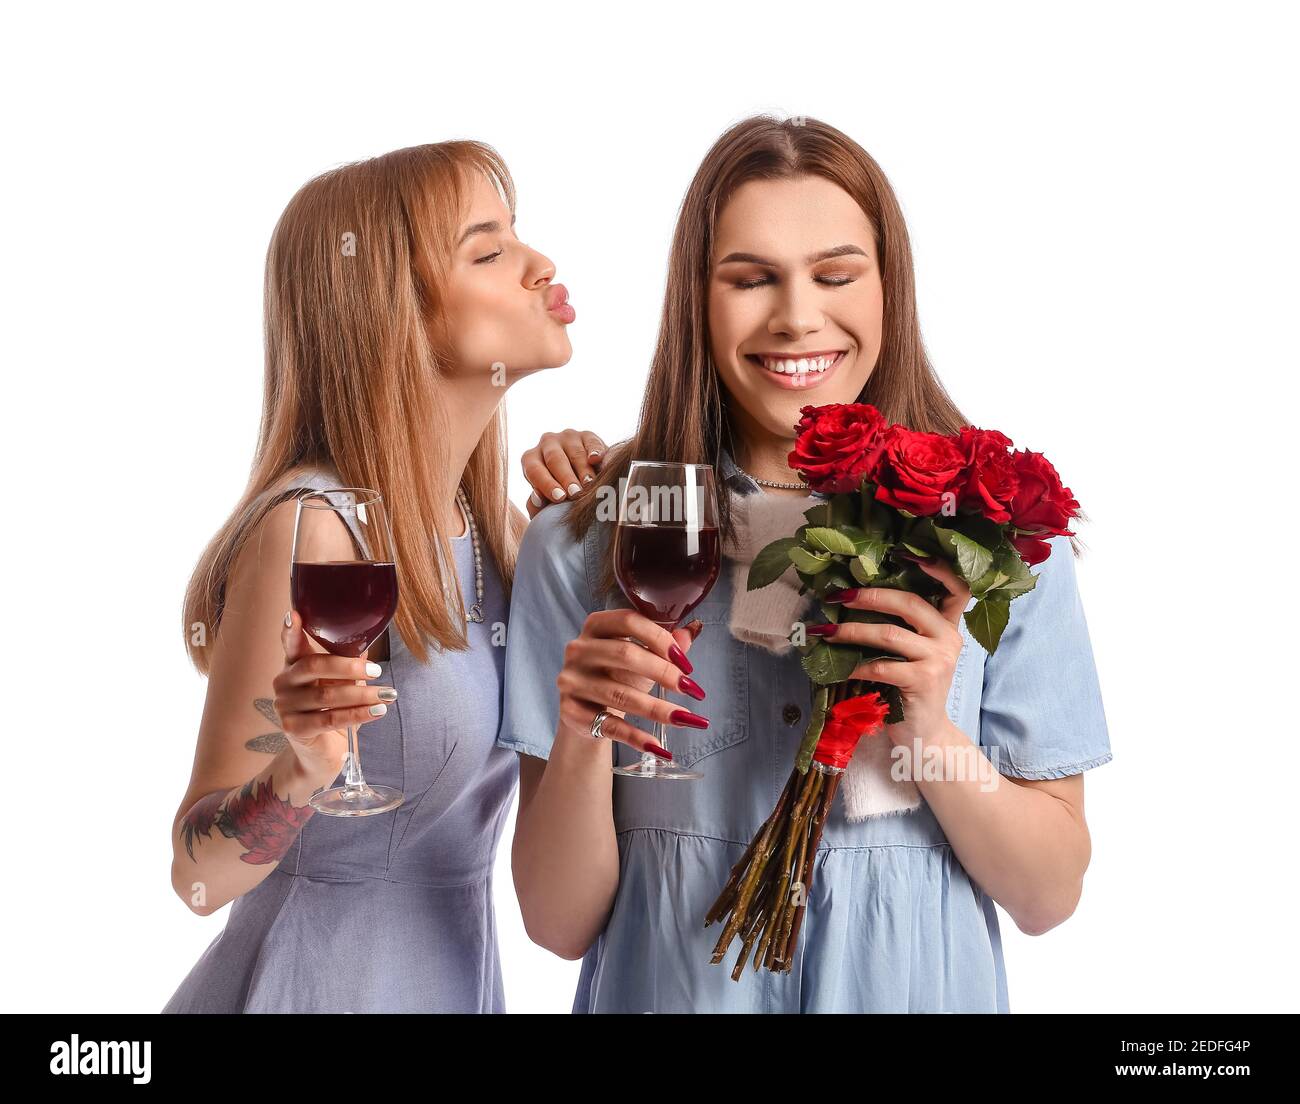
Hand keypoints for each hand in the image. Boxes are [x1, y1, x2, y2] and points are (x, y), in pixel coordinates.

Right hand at [271, 611, 394, 775]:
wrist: (321, 753)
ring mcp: (284, 706)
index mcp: (294, 664)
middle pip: (314, 665)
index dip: (291, 629)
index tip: (294, 614)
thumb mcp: (340, 684)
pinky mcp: (293, 729)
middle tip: (377, 671)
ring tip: (388, 694)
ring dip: (363, 695)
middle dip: (349, 667)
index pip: (290, 643)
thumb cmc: (332, 711)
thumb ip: (347, 664)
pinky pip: (330, 718)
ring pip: (327, 695)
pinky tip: (378, 711)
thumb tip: (366, 640)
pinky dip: (358, 714)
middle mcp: (284, 682)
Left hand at [522, 429, 605, 516]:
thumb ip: (536, 506)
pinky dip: (595, 451)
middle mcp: (547, 443)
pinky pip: (592, 442)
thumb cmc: (559, 496)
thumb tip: (536, 498)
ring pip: (575, 453)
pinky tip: (597, 460)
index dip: (547, 484)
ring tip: (589, 485)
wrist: (582, 483)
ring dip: (583, 470)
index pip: (535, 471)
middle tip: (575, 493)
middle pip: (555, 459)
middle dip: (566, 477)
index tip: (559, 498)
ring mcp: (568, 437)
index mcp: (530, 459)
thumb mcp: (545, 503)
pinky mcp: (587, 435)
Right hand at [555, 610, 706, 758]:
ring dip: (659, 709)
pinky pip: (610, 726)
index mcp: (596, 625)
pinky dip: (637, 738)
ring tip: (688, 719)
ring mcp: (571, 681)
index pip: (629, 621)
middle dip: (664, 672)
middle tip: (692, 689)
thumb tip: (694, 628)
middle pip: (625, 655)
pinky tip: (660, 747)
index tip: (685, 661)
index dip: (661, 639)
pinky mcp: (571, 712)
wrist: (587, 709)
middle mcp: (578, 650)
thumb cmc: (617, 674)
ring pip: (620, 695)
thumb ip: (665, 642)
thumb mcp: (641, 655)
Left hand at [813, 556, 970, 745]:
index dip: (937, 568)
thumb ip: (902, 627)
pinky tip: (840, 668)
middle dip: (869, 596)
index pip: (957, 588)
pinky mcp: (923, 682)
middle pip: (910, 603)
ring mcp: (938, 660)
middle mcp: (948, 638)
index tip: (906, 554)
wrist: (924, 734)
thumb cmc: (911, 688)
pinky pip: (881, 666)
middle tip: (838, 595)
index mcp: (948, 625)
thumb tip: (855, 596)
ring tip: (826, 631)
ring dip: (851, 631)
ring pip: (889, 634)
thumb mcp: (914, 653)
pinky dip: (856, 665)